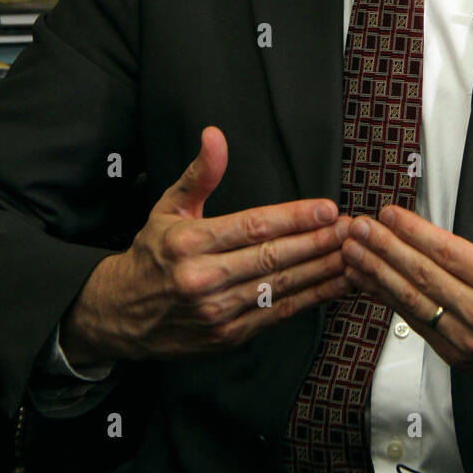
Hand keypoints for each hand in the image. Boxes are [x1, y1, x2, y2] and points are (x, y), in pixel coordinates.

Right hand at [60, 126, 354, 364]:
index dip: (295, 218)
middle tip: (351, 229)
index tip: (327, 209)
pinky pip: (277, 315)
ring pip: (281, 288)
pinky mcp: (227, 336)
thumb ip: (199, 174)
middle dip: (318, 242)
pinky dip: (311, 299)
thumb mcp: (167, 207)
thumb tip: (215, 136)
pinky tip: (335, 284)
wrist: (119, 315)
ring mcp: (216, 312)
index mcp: (189, 242)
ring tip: (353, 253)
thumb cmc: (150, 256)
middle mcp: (203, 279)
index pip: (253, 226)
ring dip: (322, 270)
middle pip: (273, 258)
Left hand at [341, 161, 472, 420]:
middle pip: (423, 276)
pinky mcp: (457, 356)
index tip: (389, 214)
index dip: (413, 232)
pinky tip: (369, 282)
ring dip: (377, 274)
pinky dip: (388, 301)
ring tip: (351, 252)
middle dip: (384, 249)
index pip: (448, 252)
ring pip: (412, 302)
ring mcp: (469, 340)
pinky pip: (415, 324)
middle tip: (357, 228)